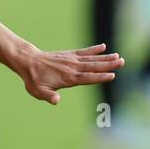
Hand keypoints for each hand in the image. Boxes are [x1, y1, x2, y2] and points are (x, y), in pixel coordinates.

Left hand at [9, 43, 124, 104]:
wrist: (27, 62)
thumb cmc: (34, 79)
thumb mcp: (38, 91)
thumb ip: (48, 96)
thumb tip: (56, 101)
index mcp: (68, 78)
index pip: (87, 78)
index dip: (99, 77)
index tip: (112, 75)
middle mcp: (72, 68)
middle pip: (93, 67)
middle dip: (108, 65)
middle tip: (122, 62)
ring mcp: (71, 60)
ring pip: (91, 59)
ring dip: (105, 58)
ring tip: (118, 56)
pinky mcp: (69, 55)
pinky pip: (83, 52)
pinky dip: (93, 49)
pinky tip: (103, 47)